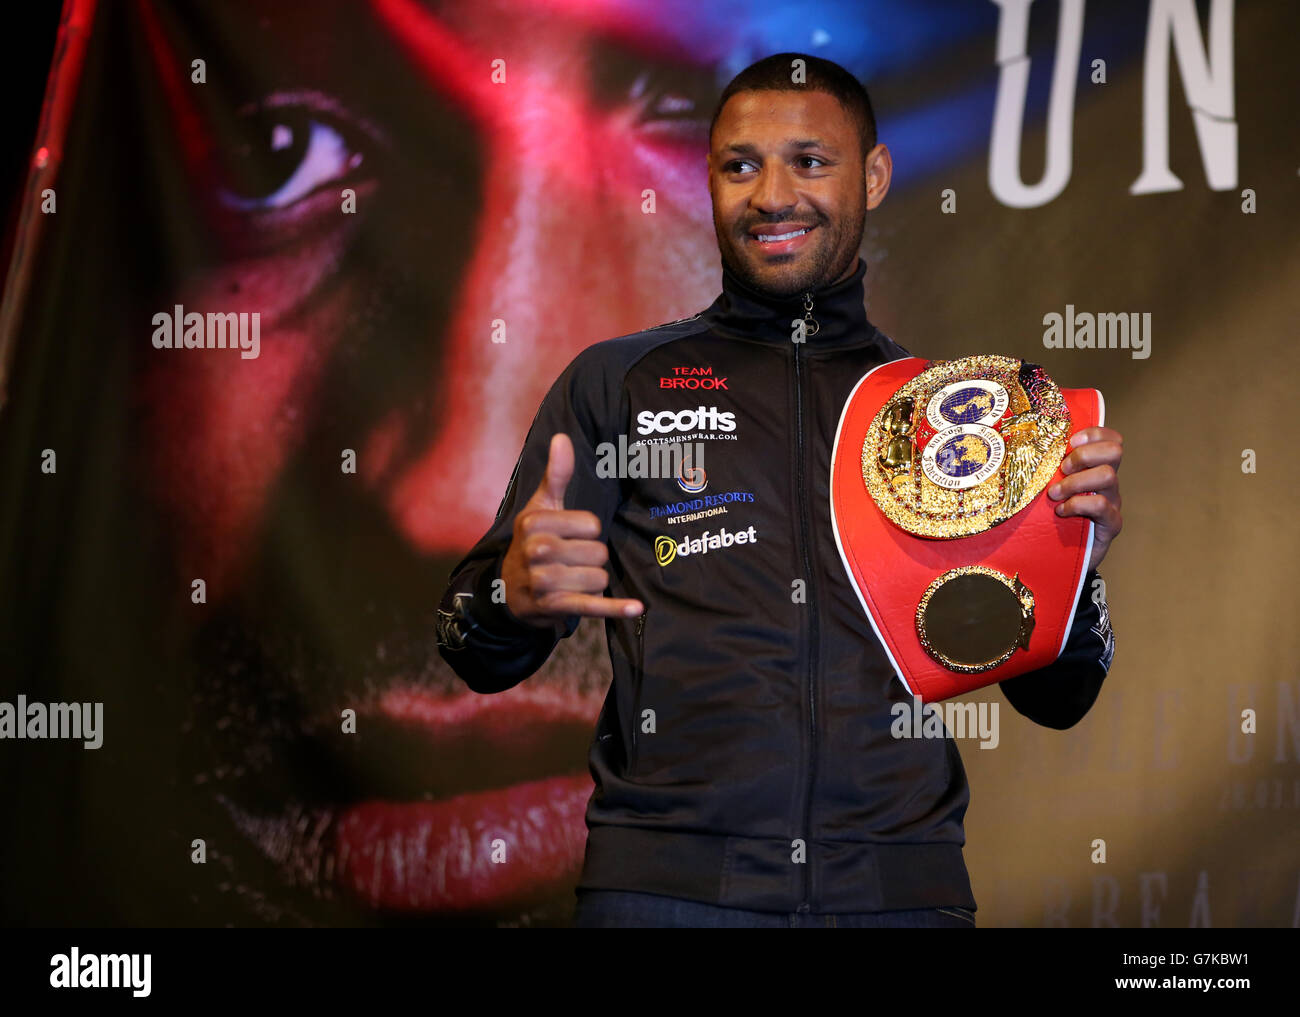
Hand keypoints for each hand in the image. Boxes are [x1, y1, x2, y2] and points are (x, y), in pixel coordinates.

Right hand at [500, 433, 643, 624]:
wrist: (509, 590)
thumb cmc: (533, 542)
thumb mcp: (541, 508)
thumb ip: (557, 475)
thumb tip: (562, 437)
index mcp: (535, 523)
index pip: (592, 525)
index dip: (587, 532)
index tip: (569, 537)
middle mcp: (536, 551)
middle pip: (598, 552)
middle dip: (591, 559)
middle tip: (569, 561)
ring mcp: (544, 581)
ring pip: (599, 578)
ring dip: (593, 582)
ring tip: (570, 580)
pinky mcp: (554, 607)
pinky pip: (593, 606)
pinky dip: (616, 608)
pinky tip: (636, 607)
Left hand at [1048, 425, 1122, 571]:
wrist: (1058, 556)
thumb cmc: (1048, 516)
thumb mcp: (1045, 487)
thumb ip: (1042, 468)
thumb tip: (1009, 444)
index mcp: (1095, 467)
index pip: (1111, 439)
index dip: (1094, 434)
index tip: (1069, 442)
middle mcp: (1107, 482)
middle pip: (1115, 451)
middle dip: (1084, 455)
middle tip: (1062, 469)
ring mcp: (1112, 502)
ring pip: (1108, 476)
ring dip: (1076, 481)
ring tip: (1054, 494)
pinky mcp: (1110, 524)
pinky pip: (1102, 505)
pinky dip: (1078, 504)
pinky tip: (1060, 512)